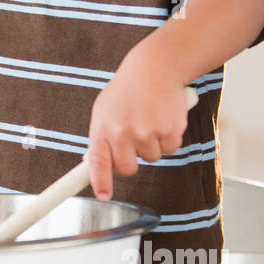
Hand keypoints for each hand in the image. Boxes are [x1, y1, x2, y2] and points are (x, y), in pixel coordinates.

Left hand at [87, 51, 188, 200]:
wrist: (155, 66)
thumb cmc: (128, 89)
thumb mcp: (105, 109)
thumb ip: (101, 136)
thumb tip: (92, 163)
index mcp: (102, 128)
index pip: (98, 163)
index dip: (101, 183)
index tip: (103, 196)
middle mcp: (123, 133)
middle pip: (128, 168)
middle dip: (132, 160)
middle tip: (136, 139)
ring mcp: (147, 133)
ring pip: (152, 158)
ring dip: (153, 144)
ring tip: (150, 118)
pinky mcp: (170, 130)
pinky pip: (171, 149)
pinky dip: (170, 138)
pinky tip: (164, 117)